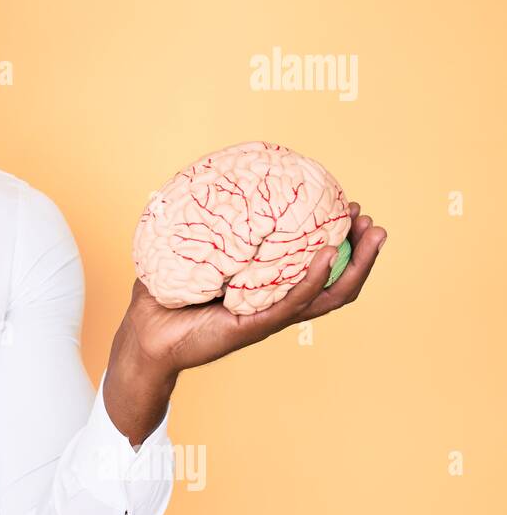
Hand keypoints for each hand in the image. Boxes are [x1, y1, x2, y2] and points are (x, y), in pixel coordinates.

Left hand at [117, 201, 386, 377]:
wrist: (144, 334)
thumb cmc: (165, 297)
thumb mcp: (193, 254)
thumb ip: (206, 225)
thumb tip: (210, 180)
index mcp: (267, 286)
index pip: (314, 265)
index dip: (340, 241)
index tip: (350, 209)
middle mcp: (275, 302)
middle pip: (334, 280)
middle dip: (362, 251)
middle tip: (371, 221)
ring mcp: (268, 316)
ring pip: (326, 294)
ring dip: (354, 265)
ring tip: (369, 235)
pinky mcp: (253, 326)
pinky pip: (292, 303)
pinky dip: (313, 281)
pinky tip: (326, 257)